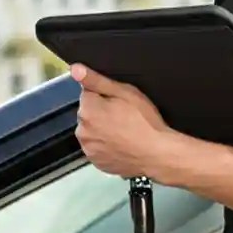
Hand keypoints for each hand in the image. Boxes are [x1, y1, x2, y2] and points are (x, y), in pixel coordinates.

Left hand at [71, 63, 173, 178]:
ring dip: (102, 130)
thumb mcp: (124, 92)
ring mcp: (89, 149)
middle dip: (101, 113)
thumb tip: (75, 69)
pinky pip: (97, 148)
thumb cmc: (145, 122)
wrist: (157, 154)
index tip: (119, 102)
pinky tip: (122, 144)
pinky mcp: (96, 162)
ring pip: (92, 131)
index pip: (87, 94)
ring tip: (124, 131)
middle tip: (124, 116)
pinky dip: (105, 146)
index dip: (105, 96)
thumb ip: (96, 80)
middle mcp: (82, 131)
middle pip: (88, 113)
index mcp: (87, 110)